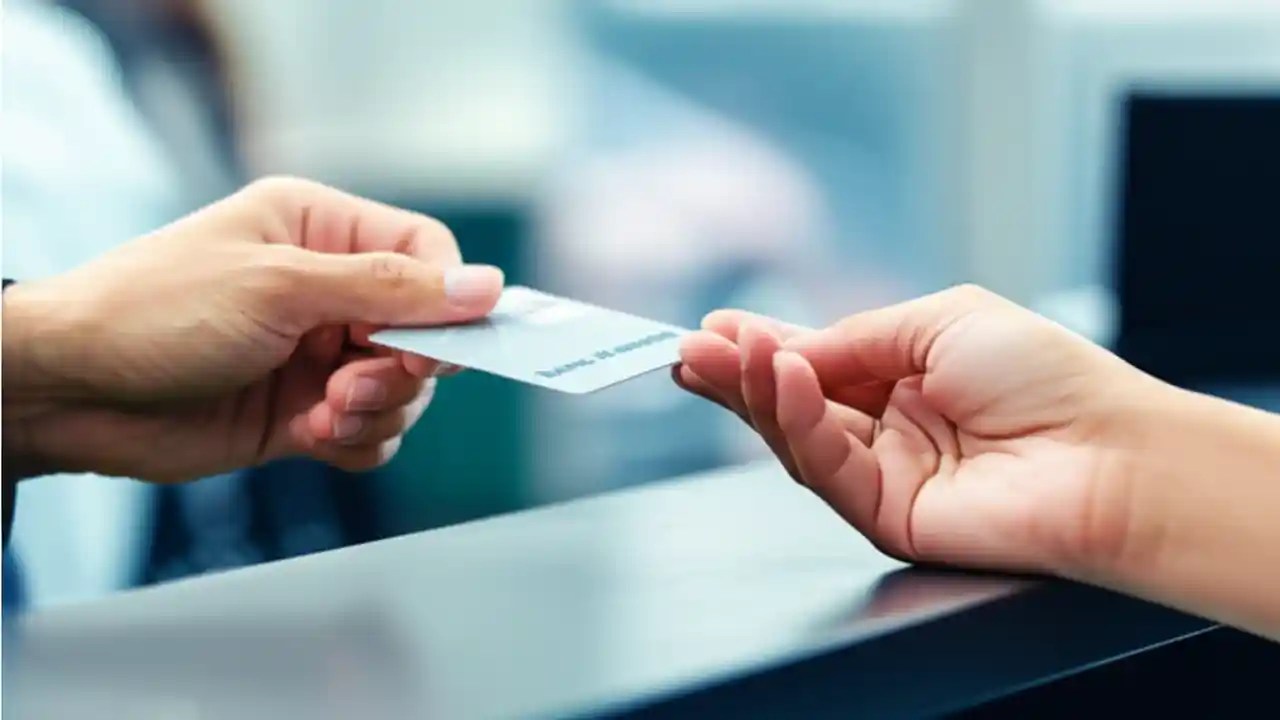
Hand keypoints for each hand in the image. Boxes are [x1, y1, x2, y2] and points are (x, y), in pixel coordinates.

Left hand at [2, 177, 502, 481]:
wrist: (71, 393)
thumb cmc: (156, 312)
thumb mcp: (281, 287)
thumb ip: (388, 288)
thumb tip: (485, 286)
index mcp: (320, 228)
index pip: (425, 256)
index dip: (446, 301)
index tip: (436, 346)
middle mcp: (326, 289)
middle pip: (424, 330)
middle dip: (405, 368)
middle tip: (361, 384)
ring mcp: (317, 353)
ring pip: (403, 388)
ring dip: (379, 409)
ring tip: (326, 414)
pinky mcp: (304, 411)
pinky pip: (371, 431)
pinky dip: (358, 441)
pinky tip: (313, 439)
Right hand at [675, 285, 1165, 576]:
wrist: (1108, 455)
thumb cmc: (1046, 377)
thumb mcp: (939, 319)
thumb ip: (854, 336)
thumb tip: (785, 347)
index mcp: (902, 378)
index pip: (815, 363)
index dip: (762, 346)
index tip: (713, 328)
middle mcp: (886, 428)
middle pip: (791, 404)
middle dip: (737, 373)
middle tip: (688, 348)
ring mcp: (883, 474)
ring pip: (796, 439)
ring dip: (757, 392)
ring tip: (726, 353)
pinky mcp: (884, 517)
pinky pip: (826, 468)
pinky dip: (798, 422)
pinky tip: (784, 379)